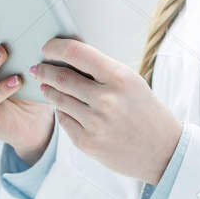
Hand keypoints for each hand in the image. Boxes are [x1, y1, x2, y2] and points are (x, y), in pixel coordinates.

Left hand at [35, 38, 182, 183]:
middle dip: (44, 71)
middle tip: (37, 68)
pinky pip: (64, 120)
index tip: (47, 48)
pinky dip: (61, 111)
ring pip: (58, 100)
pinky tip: (63, 108)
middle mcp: (106, 100)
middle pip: (61, 78)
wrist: (163, 151)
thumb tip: (68, 56)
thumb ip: (102, 70)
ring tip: (45, 86)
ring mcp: (96, 123)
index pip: (77, 53)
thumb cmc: (145, 112)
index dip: (56, 47)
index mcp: (119, 78)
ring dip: (48, 90)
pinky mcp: (88, 142)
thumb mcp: (131, 82)